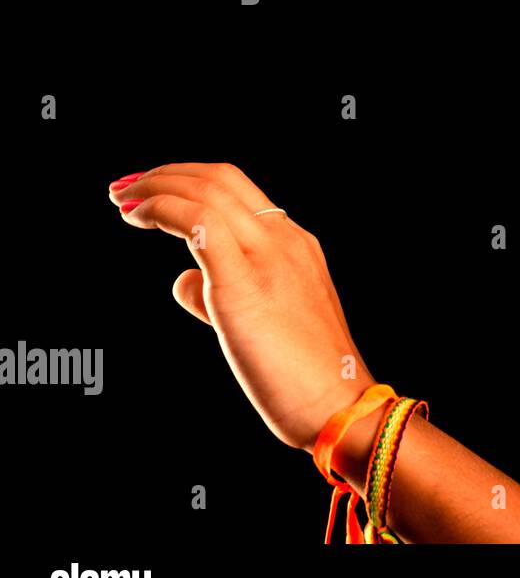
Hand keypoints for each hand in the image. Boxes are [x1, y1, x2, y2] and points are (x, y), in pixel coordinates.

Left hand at [109, 162, 379, 452]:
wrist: (338, 402)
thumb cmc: (304, 373)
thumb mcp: (266, 318)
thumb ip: (222, 292)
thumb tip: (183, 281)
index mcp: (295, 244)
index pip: (237, 189)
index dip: (187, 180)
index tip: (150, 190)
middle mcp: (284, 240)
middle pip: (220, 177)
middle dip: (166, 174)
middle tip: (124, 189)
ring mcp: (267, 257)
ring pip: (207, 191)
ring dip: (157, 188)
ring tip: (123, 201)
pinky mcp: (243, 283)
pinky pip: (199, 223)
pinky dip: (162, 210)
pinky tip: (137, 218)